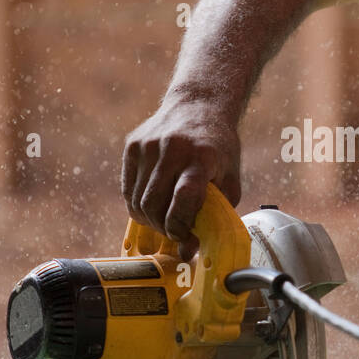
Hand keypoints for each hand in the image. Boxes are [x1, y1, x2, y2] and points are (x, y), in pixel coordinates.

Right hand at [121, 99, 241, 260]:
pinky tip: (152, 206)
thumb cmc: (218, 148)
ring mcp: (148, 146)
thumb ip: (216, 214)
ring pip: (137, 201)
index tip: (185, 238)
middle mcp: (172, 148)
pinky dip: (138, 205)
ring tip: (164, 221)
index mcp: (202, 157)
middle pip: (154, 204)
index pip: (183, 198)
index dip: (180, 226)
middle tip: (174, 234)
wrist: (199, 106)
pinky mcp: (132, 146)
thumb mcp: (230, 177)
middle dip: (163, 228)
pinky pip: (128, 189)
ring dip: (149, 220)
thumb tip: (188, 252)